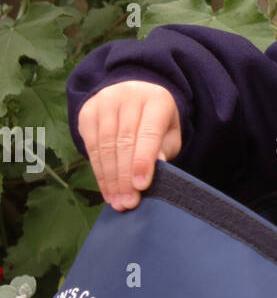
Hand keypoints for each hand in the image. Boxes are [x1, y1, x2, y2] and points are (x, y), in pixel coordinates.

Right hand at [75, 80, 182, 210]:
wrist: (134, 94)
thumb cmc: (157, 122)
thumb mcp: (169, 133)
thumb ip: (164, 149)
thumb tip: (154, 171)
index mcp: (156, 100)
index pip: (148, 133)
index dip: (143, 160)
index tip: (141, 186)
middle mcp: (128, 96)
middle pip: (123, 141)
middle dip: (125, 177)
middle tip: (129, 203)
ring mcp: (104, 102)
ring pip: (104, 146)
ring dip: (110, 179)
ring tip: (118, 202)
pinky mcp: (87, 112)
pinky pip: (91, 147)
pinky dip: (99, 173)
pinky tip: (107, 191)